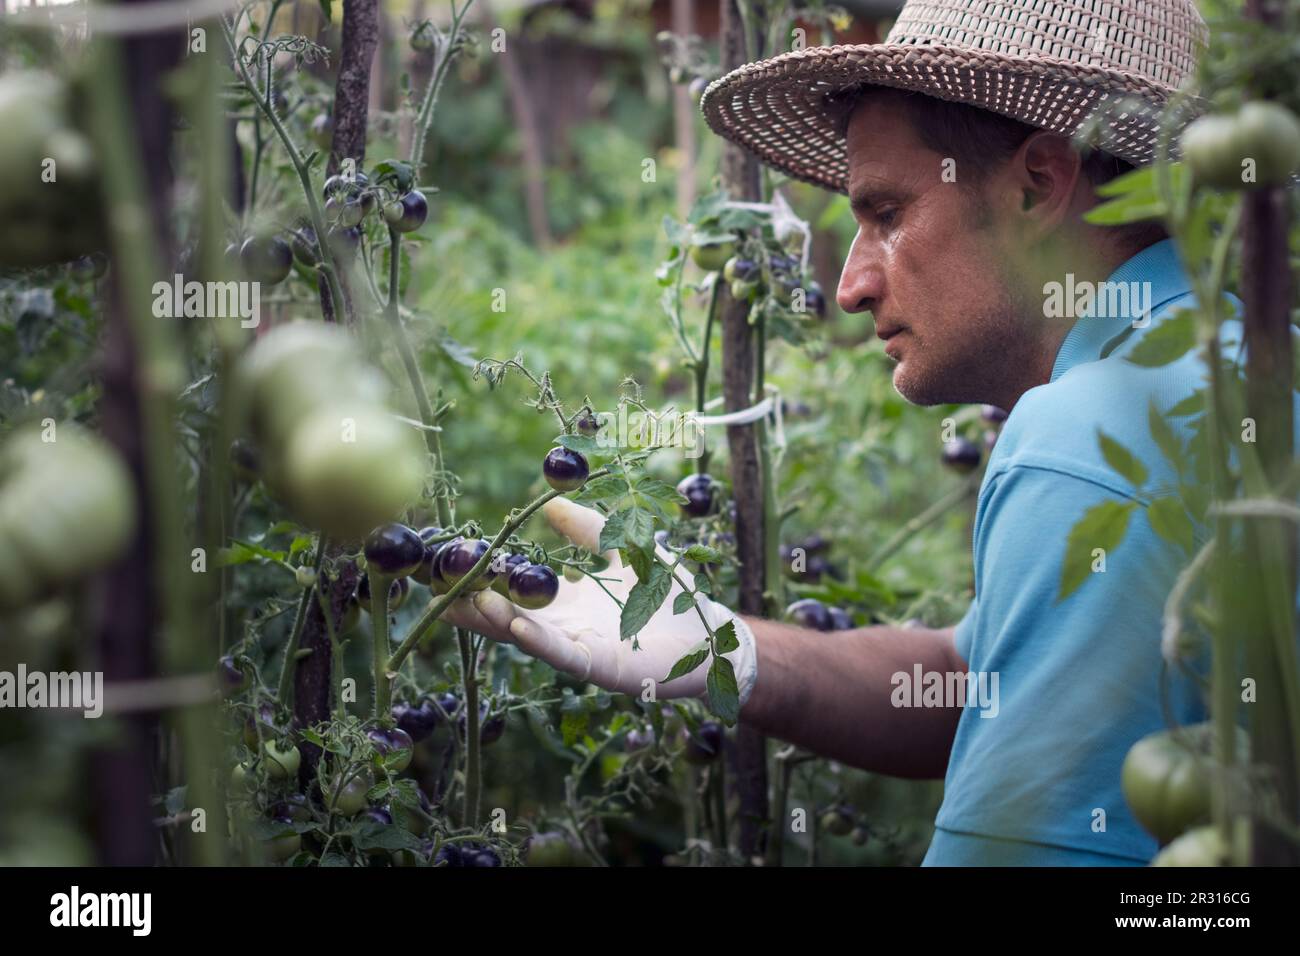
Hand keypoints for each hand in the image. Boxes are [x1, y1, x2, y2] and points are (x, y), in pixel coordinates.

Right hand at [442, 498, 757, 705]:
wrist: (712, 633)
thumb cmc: (670, 594)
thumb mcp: (624, 547)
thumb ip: (588, 529)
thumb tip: (550, 500)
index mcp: (569, 601)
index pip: (517, 589)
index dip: (485, 577)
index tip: (450, 561)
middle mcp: (567, 626)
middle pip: (510, 616)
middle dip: (472, 603)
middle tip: (433, 589)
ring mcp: (581, 649)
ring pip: (529, 635)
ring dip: (497, 621)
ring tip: (464, 602)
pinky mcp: (602, 668)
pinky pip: (564, 654)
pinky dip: (539, 640)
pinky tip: (516, 626)